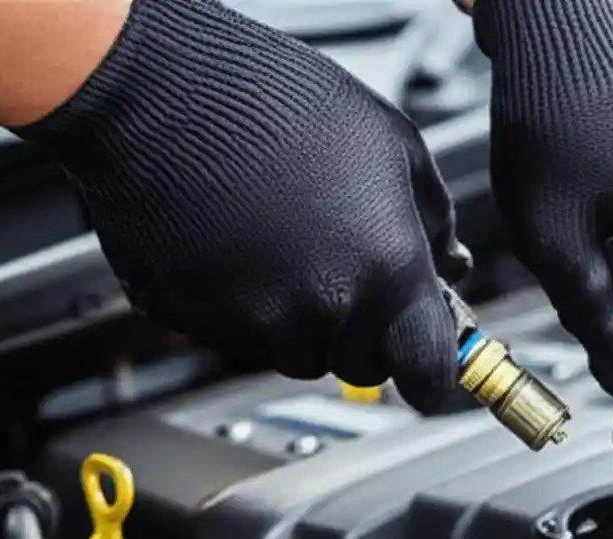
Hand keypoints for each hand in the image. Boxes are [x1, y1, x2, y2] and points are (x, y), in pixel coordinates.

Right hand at [16, 0, 467, 412]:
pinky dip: (244, 304)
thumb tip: (451, 266)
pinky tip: (239, 242)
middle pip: (360, 364)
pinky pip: (238, 335)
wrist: (161, 91)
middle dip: (363, 329)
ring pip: (298, 352)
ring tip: (284, 238)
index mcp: (385, 274)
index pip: (428, 374)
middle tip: (343, 260)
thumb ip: (433, 220)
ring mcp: (252, 324)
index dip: (434, 373)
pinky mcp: (195, 321)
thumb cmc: (277, 102)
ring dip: (302, 317)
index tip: (433, 367)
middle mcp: (321, 312)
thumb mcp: (393, 144)